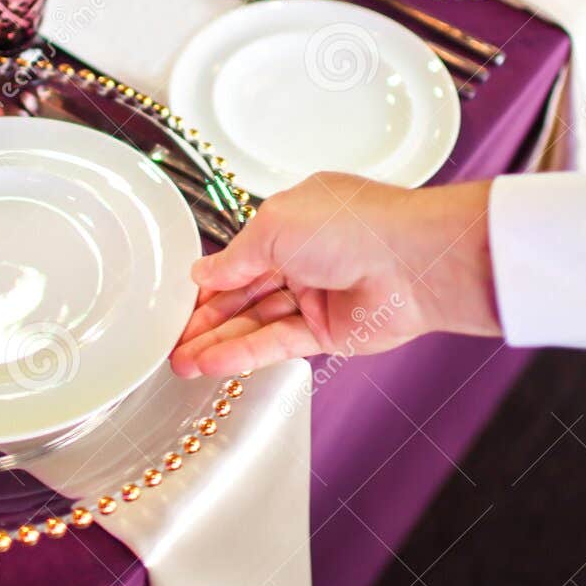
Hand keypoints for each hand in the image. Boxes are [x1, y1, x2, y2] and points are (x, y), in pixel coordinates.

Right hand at [169, 173, 500, 378]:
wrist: (413, 263)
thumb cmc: (357, 226)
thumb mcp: (274, 225)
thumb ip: (234, 257)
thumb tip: (205, 271)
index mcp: (294, 221)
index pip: (240, 257)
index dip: (209, 282)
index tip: (179, 303)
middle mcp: (306, 258)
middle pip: (244, 295)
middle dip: (206, 319)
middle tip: (173, 341)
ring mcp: (318, 297)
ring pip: (257, 324)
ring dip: (218, 342)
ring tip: (182, 362)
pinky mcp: (330, 333)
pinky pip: (277, 345)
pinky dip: (244, 354)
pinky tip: (213, 364)